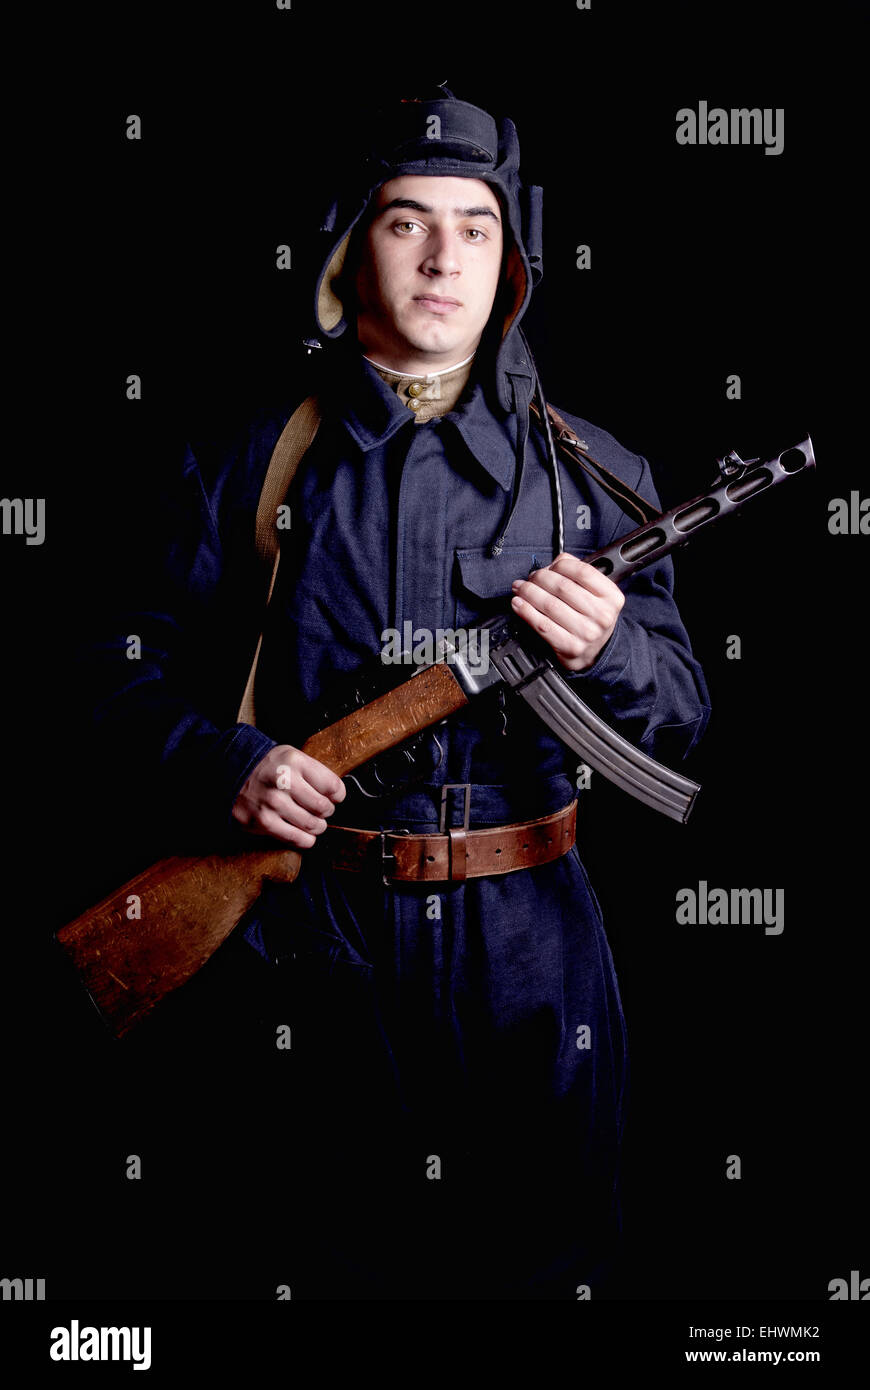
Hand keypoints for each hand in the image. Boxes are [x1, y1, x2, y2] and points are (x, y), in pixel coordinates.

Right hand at [231, 744, 345, 847]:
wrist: (230, 773)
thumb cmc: (265, 767)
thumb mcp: (289, 755)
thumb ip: (312, 771)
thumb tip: (337, 793)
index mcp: (294, 761)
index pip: (333, 786)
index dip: (338, 795)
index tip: (334, 797)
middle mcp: (284, 781)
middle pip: (324, 807)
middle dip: (327, 812)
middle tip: (322, 810)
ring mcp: (273, 803)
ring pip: (313, 825)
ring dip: (317, 827)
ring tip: (313, 822)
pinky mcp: (264, 822)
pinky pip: (296, 838)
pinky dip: (306, 840)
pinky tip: (304, 835)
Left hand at [510, 552, 624, 672]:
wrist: (596, 653)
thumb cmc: (592, 619)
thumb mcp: (597, 595)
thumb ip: (579, 573)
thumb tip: (555, 562)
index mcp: (611, 597)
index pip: (583, 572)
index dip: (560, 565)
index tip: (549, 567)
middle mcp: (602, 615)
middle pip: (562, 587)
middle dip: (539, 578)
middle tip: (530, 578)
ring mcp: (586, 632)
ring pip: (549, 604)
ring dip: (528, 593)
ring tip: (520, 588)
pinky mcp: (570, 646)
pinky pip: (542, 624)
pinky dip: (526, 611)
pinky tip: (518, 604)